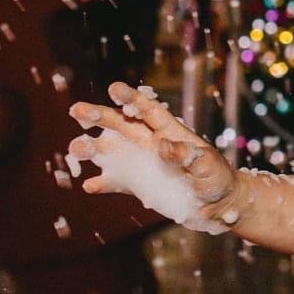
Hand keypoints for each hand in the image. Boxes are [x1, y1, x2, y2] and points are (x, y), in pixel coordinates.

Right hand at [67, 82, 239, 230]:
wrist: (218, 204)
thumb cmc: (217, 178)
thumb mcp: (207, 166)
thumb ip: (186, 155)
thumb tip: (162, 145)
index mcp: (170, 132)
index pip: (148, 111)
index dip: (131, 99)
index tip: (114, 88)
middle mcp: (151, 143)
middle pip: (122, 125)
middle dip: (100, 117)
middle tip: (76, 110)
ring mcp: (142, 163)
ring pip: (112, 152)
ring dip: (93, 149)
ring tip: (75, 148)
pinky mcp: (139, 185)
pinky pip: (117, 182)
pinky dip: (103, 184)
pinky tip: (88, 186)